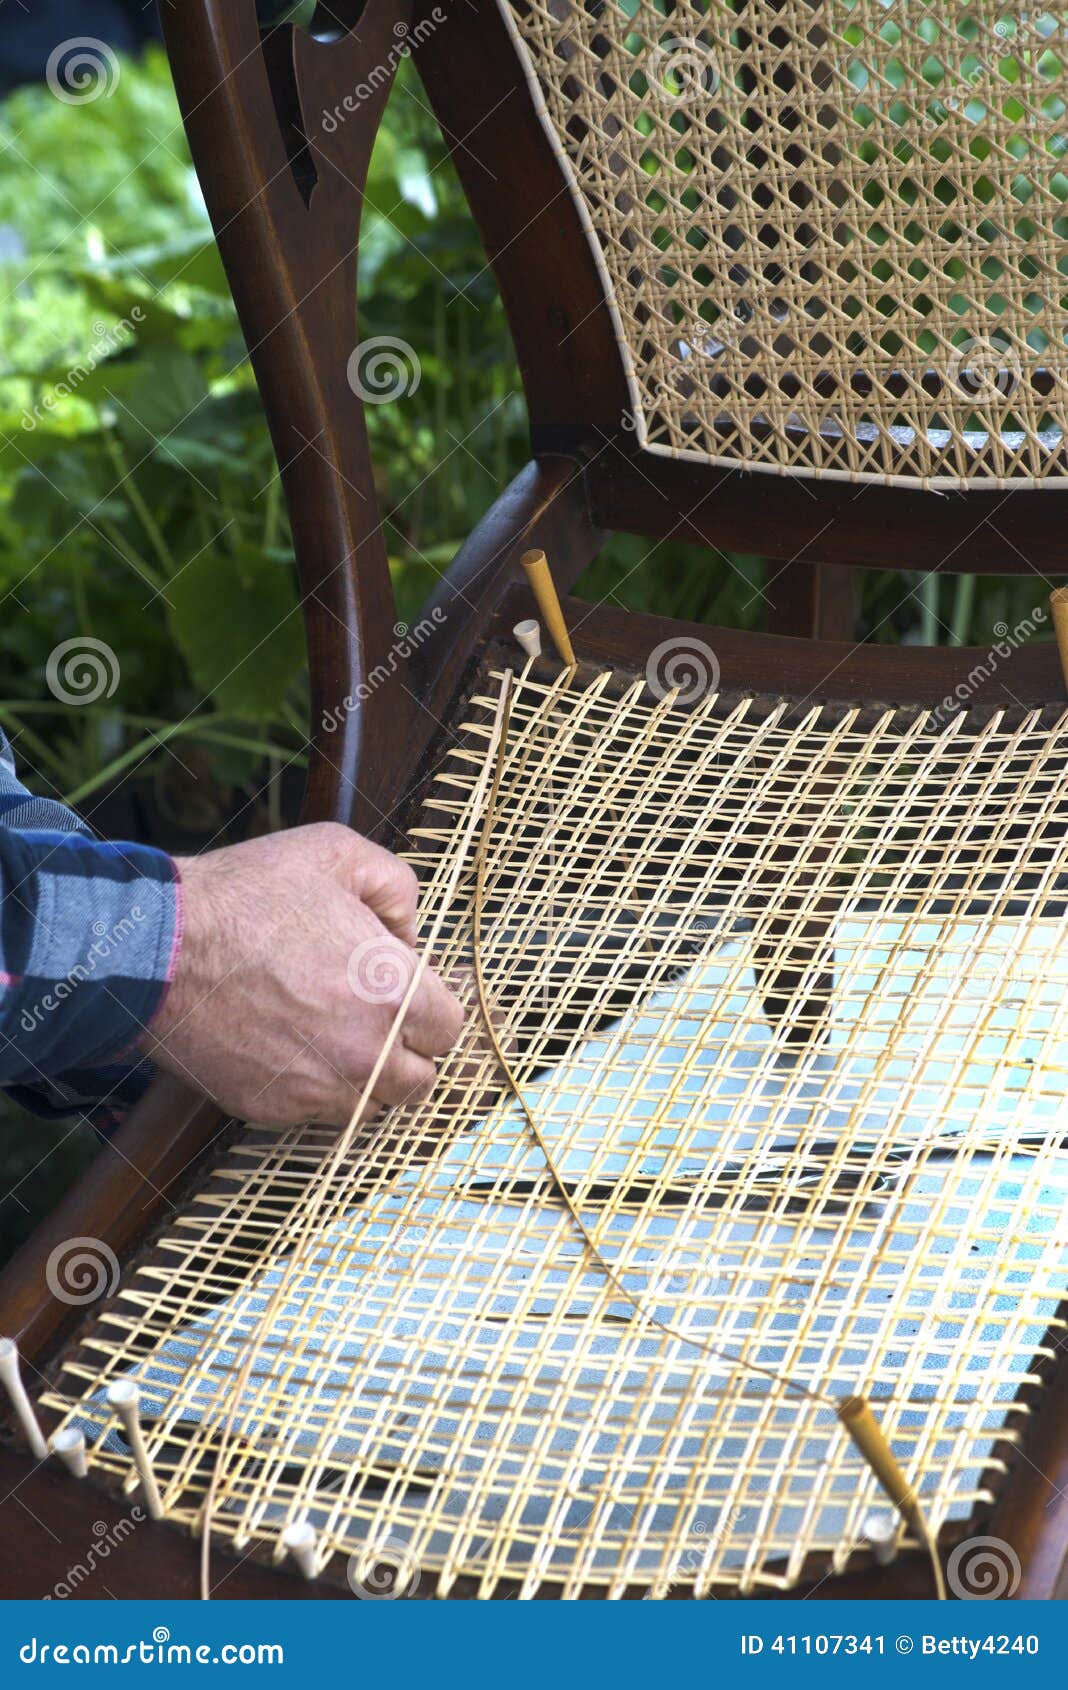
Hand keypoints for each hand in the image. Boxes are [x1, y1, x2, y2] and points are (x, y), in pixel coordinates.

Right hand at [139, 822, 463, 1128]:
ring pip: (370, 1105)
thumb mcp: (336, 853)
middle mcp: (365, 1054)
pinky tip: (292, 1048)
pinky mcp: (272, 1109)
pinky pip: (317, 1117)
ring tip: (332, 1035)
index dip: (431, 1007)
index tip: (407, 991)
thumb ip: (396, 887)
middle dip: (405, 1049)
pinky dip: (315, 1090)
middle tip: (373, 1016)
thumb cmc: (245, 896)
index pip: (449, 1030)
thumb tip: (410, 933)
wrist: (157, 949)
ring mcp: (318, 1089)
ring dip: (364, 1077)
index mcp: (394, 993)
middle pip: (419, 1080)